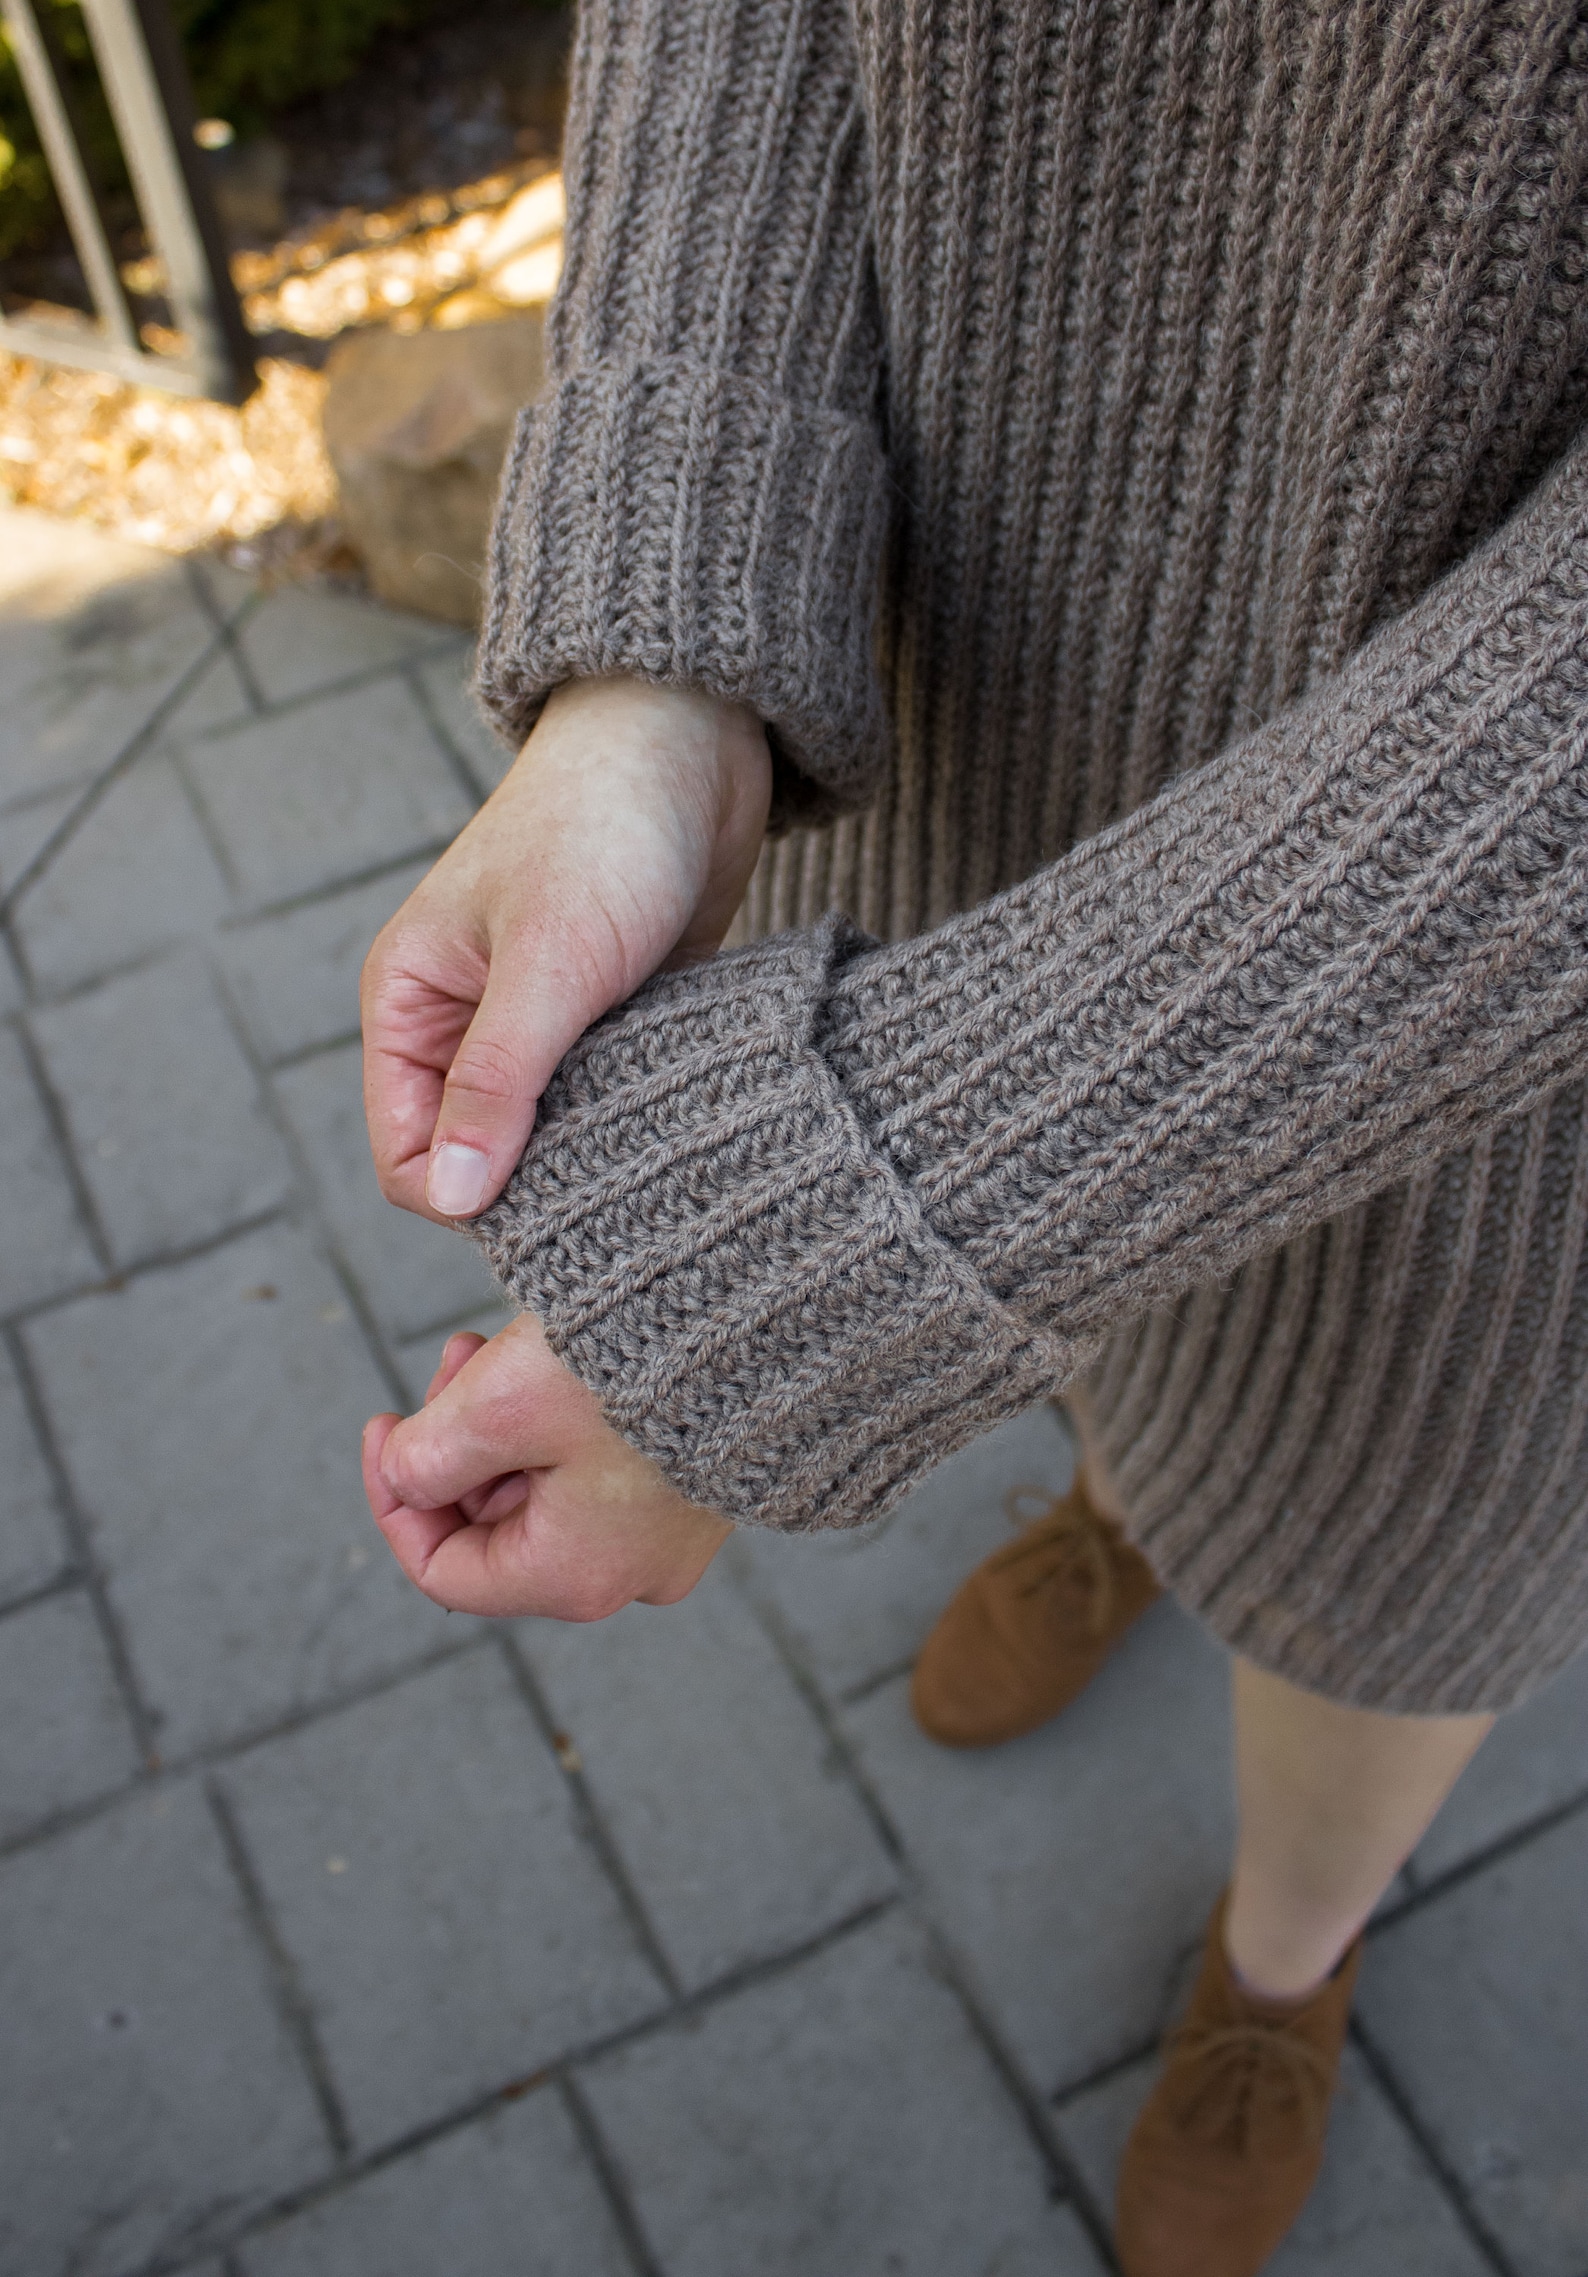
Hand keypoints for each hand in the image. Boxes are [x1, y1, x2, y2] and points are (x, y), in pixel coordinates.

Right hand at [362, 674, 770, 1222]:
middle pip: (480, 1159)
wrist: (694, 738)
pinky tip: (681, 1102)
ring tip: (653, 1128)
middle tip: (616, 1170)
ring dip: (596, 1144)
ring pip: (551, 1135)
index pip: (409, 1157)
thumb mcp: (549, 962)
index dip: (468, 1196)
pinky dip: (638, 1109)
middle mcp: (465, 1022)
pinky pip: (611, 1100)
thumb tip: (455, 1198)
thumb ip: (497, 1082)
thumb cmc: (606, 829)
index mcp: (412, 1003)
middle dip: (538, 1180)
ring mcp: (541, 1025)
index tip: (555, 1198)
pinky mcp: (611, 1019)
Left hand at [363, 1315, 731, 1617]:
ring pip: (544, 1489)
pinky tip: (555, 1350)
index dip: (392, 1500)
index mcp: (575, 1576)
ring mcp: (671, 1533)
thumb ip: (428, 1455)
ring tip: (497, 1342)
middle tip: (452, 1357)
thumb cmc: (637, 1362)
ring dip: (502, 1422)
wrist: (772, 1315)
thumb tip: (405, 1475)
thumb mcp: (500, 1403)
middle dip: (455, 1444)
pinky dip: (557, 1418)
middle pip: (494, 1526)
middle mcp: (630, 1573)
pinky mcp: (697, 1484)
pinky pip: (601, 1467)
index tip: (382, 1422)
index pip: (444, 1572)